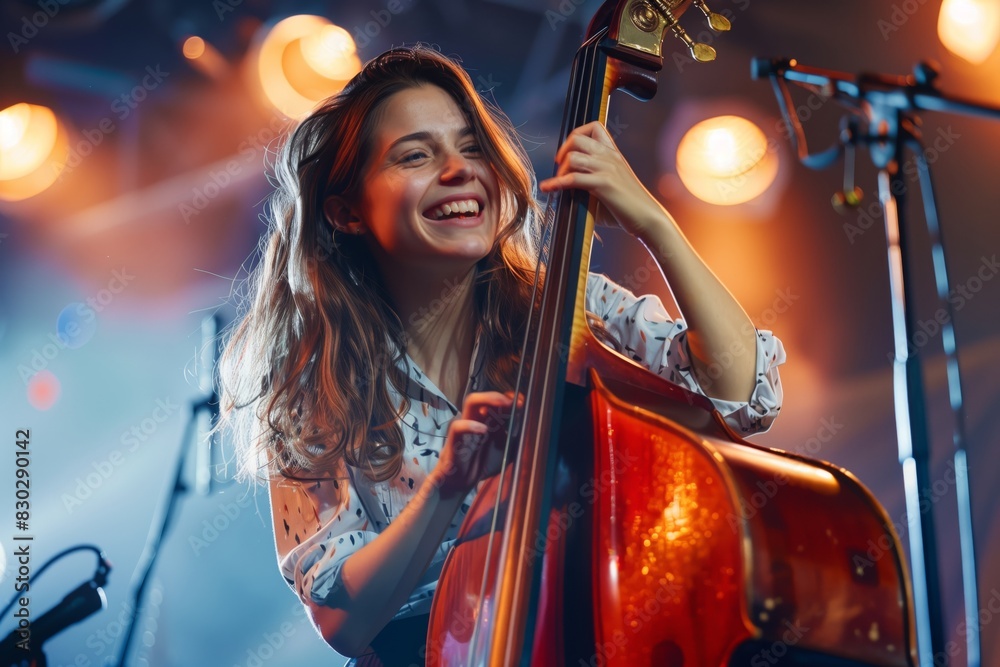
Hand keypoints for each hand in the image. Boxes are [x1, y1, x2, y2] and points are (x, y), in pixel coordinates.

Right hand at [433, 391, 522, 497]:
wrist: (462, 483)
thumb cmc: (482, 464)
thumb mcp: (506, 452)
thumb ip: (516, 440)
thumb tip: (531, 431)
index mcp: (489, 421)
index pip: (497, 402)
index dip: (509, 399)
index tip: (522, 402)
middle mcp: (477, 420)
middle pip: (485, 396)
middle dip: (498, 395)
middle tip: (513, 401)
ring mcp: (466, 428)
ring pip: (470, 403)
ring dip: (487, 399)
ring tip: (502, 404)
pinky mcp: (454, 441)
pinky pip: (457, 427)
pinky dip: (470, 425)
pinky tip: (483, 430)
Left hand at [538, 121, 666, 239]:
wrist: (649, 218)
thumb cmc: (629, 208)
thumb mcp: (609, 189)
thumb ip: (591, 184)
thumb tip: (566, 190)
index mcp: (613, 154)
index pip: (594, 127)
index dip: (576, 135)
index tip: (568, 152)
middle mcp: (610, 157)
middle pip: (577, 139)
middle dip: (563, 151)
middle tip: (560, 167)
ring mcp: (607, 169)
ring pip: (573, 157)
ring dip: (561, 170)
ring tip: (560, 181)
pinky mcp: (604, 184)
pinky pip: (573, 179)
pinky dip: (556, 183)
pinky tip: (549, 188)